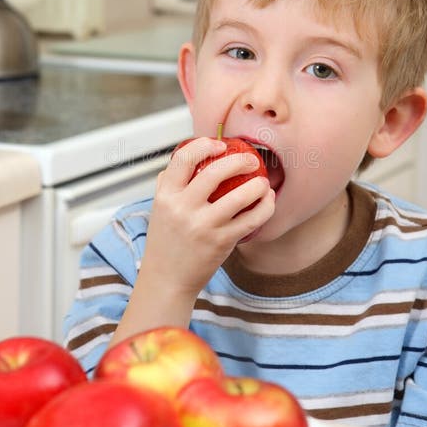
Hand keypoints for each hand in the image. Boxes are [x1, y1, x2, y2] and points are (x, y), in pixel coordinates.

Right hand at [113, 138, 274, 339]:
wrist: (167, 280)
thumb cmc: (165, 244)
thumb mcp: (158, 210)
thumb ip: (168, 185)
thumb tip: (184, 161)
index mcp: (165, 196)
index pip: (183, 158)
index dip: (204, 145)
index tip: (218, 145)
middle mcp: (182, 208)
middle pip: (215, 171)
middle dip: (239, 161)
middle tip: (250, 161)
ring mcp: (203, 226)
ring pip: (239, 195)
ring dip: (258, 185)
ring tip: (263, 182)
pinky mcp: (221, 242)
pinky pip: (251, 219)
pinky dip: (265, 207)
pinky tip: (268, 201)